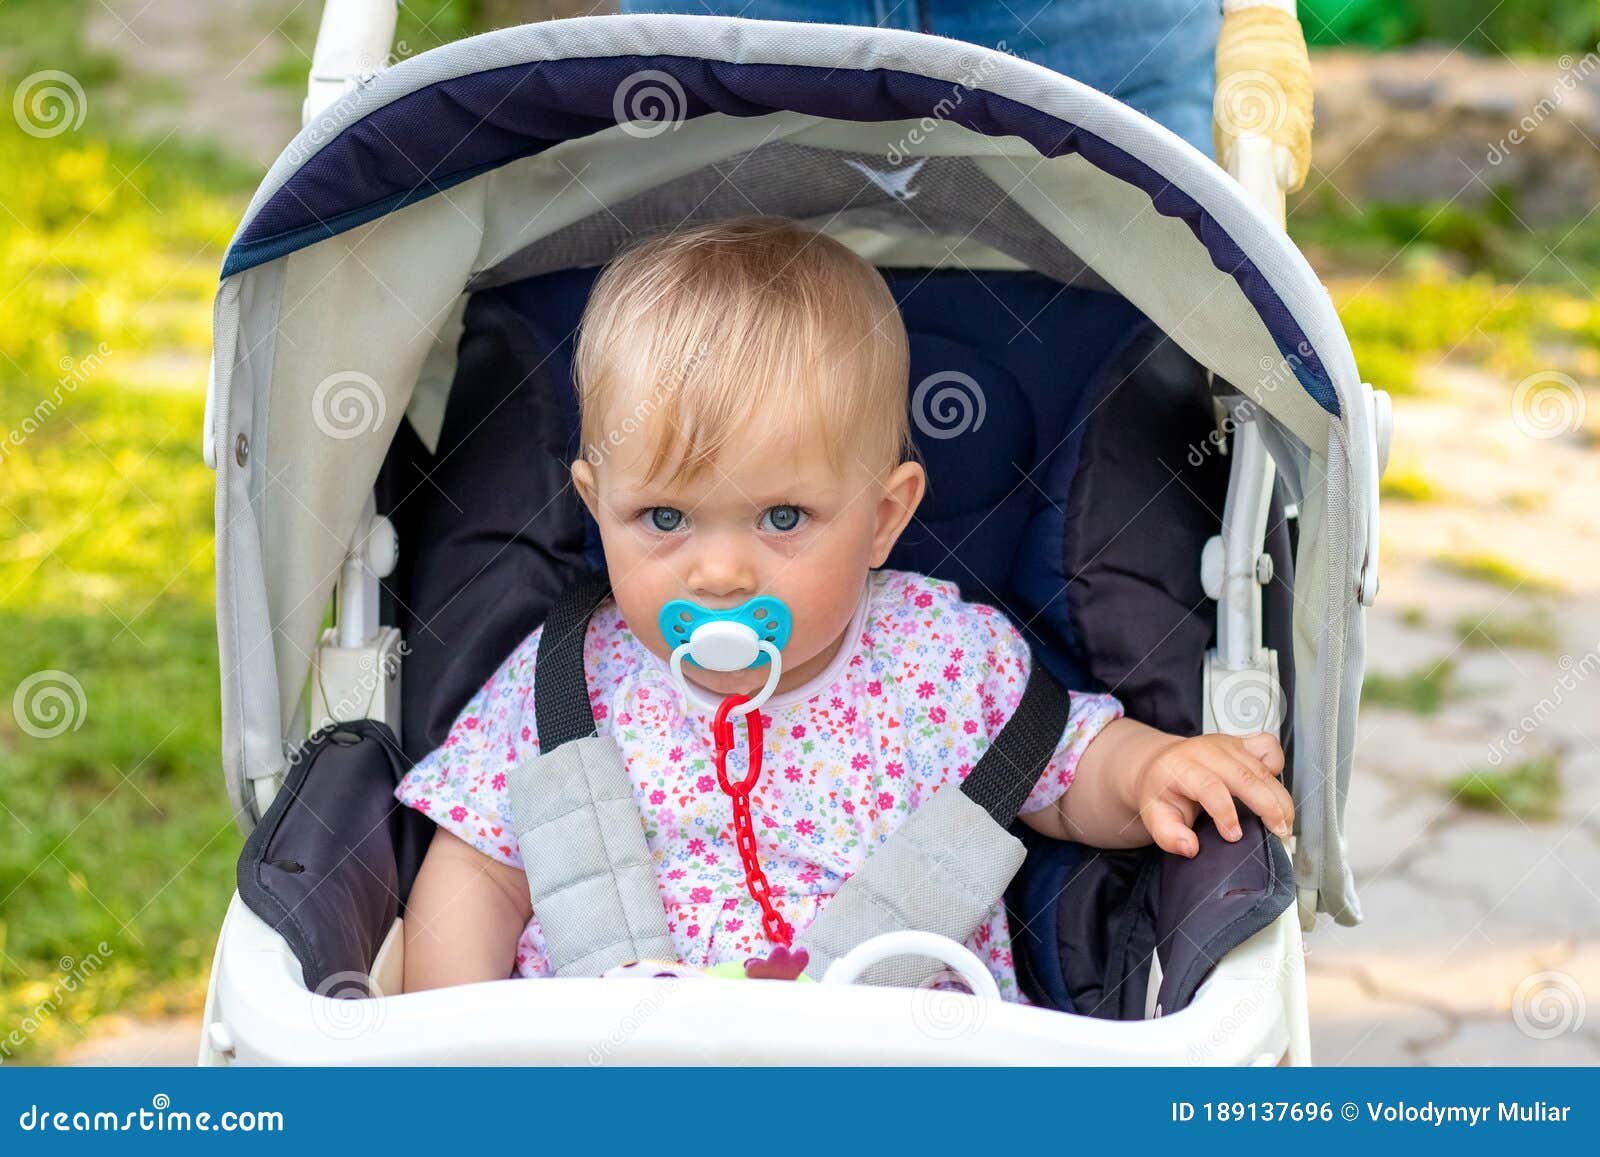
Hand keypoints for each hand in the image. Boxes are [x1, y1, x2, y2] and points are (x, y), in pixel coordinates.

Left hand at [1130, 732, 1289, 856]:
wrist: (1163, 763)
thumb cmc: (1163, 790)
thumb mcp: (1154, 814)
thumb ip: (1168, 834)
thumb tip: (1190, 847)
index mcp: (1182, 766)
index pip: (1209, 786)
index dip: (1225, 813)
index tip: (1235, 836)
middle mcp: (1207, 751)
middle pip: (1245, 777)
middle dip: (1267, 807)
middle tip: (1278, 833)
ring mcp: (1227, 744)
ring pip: (1262, 768)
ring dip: (1280, 798)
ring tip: (1284, 824)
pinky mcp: (1243, 743)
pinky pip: (1269, 747)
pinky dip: (1278, 767)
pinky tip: (1273, 790)